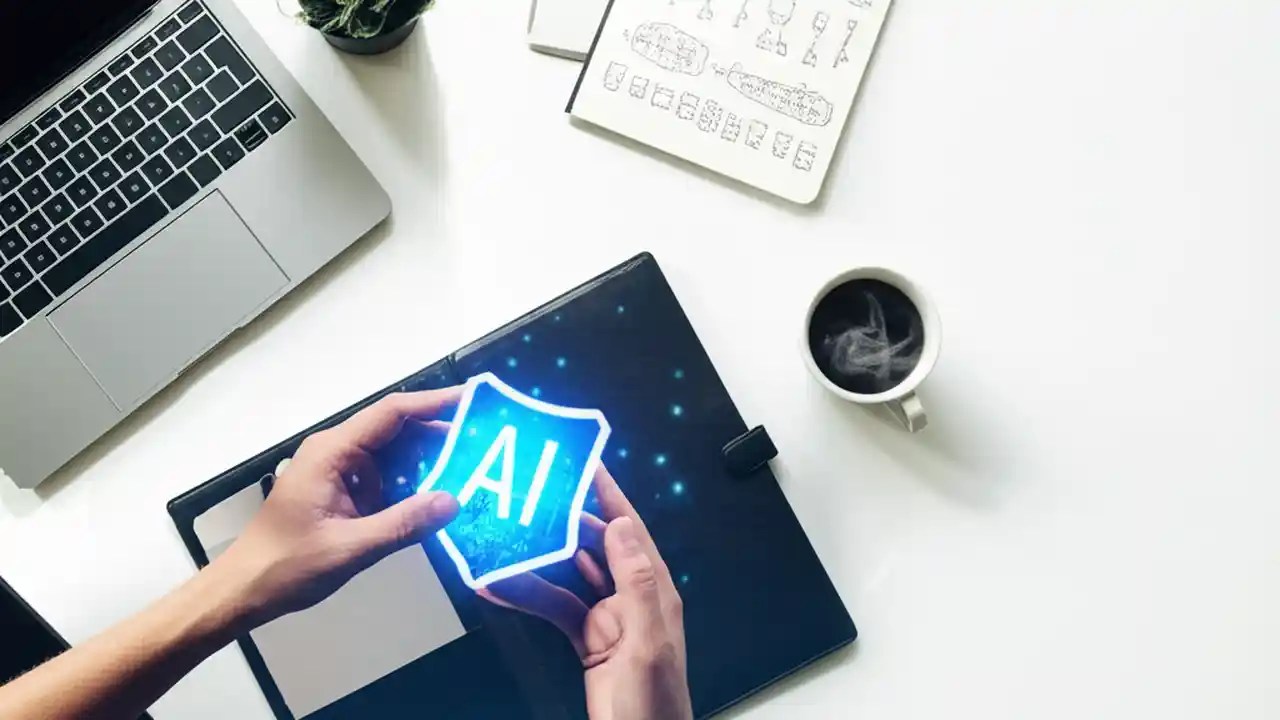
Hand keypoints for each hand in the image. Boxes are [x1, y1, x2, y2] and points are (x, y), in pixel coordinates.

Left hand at [210, 388, 463, 627]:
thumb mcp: (350, 548)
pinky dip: (416, 486)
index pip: (392, 413)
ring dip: (432, 463)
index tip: (474, 402)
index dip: (435, 404)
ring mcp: (342, 472)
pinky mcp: (346, 492)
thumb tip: (452, 502)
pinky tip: (443, 498)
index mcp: (332, 452)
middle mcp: (338, 453)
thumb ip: (403, 524)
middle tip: (487, 444)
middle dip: (442, 436)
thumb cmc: (284, 566)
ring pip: (398, 456)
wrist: (245, 590)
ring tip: (475, 470)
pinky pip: (389, 479)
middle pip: (400, 431)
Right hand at [478, 466, 691, 719]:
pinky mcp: (588, 638)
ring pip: (568, 573)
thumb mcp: (645, 644)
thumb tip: (620, 527)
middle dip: (563, 517)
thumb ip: (635, 585)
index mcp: (654, 589)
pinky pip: (554, 606)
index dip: (608, 493)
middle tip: (527, 491)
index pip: (630, 528)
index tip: (583, 461)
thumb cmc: (653, 704)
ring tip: (505, 531)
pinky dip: (527, 595)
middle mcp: (632, 595)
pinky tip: (499, 585)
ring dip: (538, 555)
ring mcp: (608, 616)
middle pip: (595, 543)